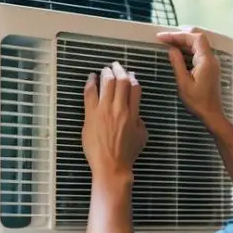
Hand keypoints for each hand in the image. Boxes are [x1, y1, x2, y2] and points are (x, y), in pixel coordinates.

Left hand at [82, 61, 147, 180]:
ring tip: (105, 69)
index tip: (130, 75)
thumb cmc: (127, 154)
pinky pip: (90, 93)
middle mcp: (120, 109)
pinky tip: (91, 78)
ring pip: (107, 83)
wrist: (111, 166)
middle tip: (116, 66)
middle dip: (119, 71)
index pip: (135, 88)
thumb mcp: (141, 136)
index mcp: (134, 113)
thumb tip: (135, 111)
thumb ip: (139, 120)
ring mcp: (105, 111)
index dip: (132, 78)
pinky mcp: (91, 115)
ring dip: (106, 73)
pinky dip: (91, 82)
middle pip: (121, 82)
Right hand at [157, 28, 225, 128]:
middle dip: (180, 36)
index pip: (194, 38)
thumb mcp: (184, 83)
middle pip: (197, 38)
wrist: (212, 113)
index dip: (178, 35)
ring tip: (168, 43)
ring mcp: (211, 62)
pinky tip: (177, 52)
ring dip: (183, 42)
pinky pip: (198, 52)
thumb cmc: (197, 101)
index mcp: (205, 60)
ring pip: (198, 44)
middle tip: (165, 39)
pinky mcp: (209, 67)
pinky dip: (187, 49)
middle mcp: (211, 58)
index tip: (163, 37)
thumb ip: (178, 64)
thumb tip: (171, 49)